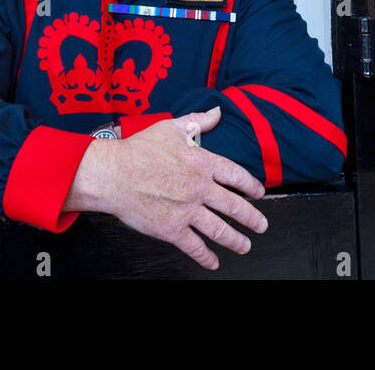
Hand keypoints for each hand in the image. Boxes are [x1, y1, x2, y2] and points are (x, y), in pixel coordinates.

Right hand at [63, 106, 268, 269]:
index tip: (259, 193)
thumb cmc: (138, 149)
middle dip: (252, 218)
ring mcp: (187, 211)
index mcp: (202, 163)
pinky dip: (206, 256)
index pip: (236, 176)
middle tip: (261, 225)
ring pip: (220, 230)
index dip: (251, 186)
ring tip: (245, 245)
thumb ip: (198, 120)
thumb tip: (218, 112)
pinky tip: (213, 262)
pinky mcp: (172, 229)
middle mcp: (199, 188)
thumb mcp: (171, 127)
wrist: (113, 174)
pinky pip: (195, 246)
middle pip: (235, 206)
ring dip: (236, 240)